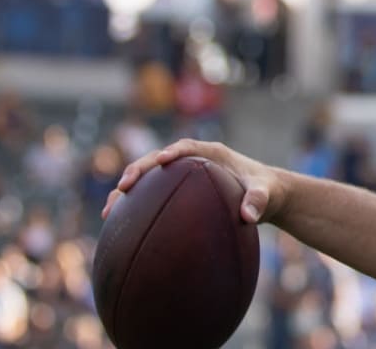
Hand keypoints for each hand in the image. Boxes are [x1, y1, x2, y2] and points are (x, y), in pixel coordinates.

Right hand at [102, 139, 284, 224]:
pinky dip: (135, 208)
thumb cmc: (266, 190)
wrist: (266, 195)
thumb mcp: (266, 194)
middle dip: (138, 170)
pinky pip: (152, 197)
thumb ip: (259, 200)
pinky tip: (119, 228)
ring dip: (128, 191)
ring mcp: (182, 175)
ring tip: (109, 211)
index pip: (188, 147)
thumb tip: (248, 216)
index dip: (173, 152)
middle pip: (158, 160)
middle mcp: (192, 160)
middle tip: (123, 187)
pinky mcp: (177, 191)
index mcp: (212, 153)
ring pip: (149, 179)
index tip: (162, 160)